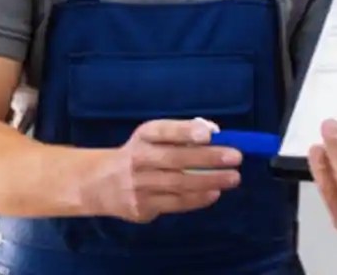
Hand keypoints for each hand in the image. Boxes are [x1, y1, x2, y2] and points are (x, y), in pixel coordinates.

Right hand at [85, 119, 242, 223]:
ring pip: (178, 183)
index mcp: (144, 136)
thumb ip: (181, 134)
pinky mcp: (141, 206)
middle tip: (236, 157)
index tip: (208, 134)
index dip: (185, 131)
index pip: (164, 130)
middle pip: (175, 159)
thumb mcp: (153, 138)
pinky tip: (214, 193)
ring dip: (209, 181)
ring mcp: (138, 184)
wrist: (101, 183)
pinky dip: (197, 199)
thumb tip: (214, 133)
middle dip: (208, 158)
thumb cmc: (140, 155)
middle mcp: (138, 158)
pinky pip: (174, 203)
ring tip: (233, 178)